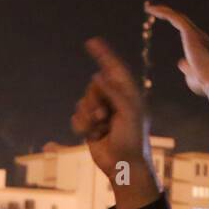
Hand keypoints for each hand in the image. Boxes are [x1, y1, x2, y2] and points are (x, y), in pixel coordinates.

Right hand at [70, 38, 151, 182]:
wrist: (123, 166)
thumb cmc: (132, 140)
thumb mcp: (128, 112)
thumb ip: (113, 92)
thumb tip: (98, 76)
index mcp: (128, 94)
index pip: (114, 69)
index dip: (104, 55)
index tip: (92, 42)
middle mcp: (114, 101)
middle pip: (93, 87)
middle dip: (93, 101)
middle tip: (103, 117)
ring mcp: (102, 113)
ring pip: (83, 102)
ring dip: (88, 116)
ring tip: (100, 128)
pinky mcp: (90, 126)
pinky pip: (77, 116)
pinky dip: (81, 125)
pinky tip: (91, 135)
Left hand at [145, 3, 208, 107]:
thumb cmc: (203, 83)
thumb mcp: (192, 76)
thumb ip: (187, 68)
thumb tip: (180, 62)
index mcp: (201, 46)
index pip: (186, 30)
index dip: (175, 22)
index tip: (164, 19)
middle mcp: (200, 36)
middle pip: (182, 20)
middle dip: (169, 14)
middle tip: (155, 10)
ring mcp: (196, 33)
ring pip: (177, 17)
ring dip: (163, 11)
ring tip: (149, 8)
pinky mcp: (190, 33)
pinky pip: (174, 18)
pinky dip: (163, 12)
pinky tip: (151, 10)